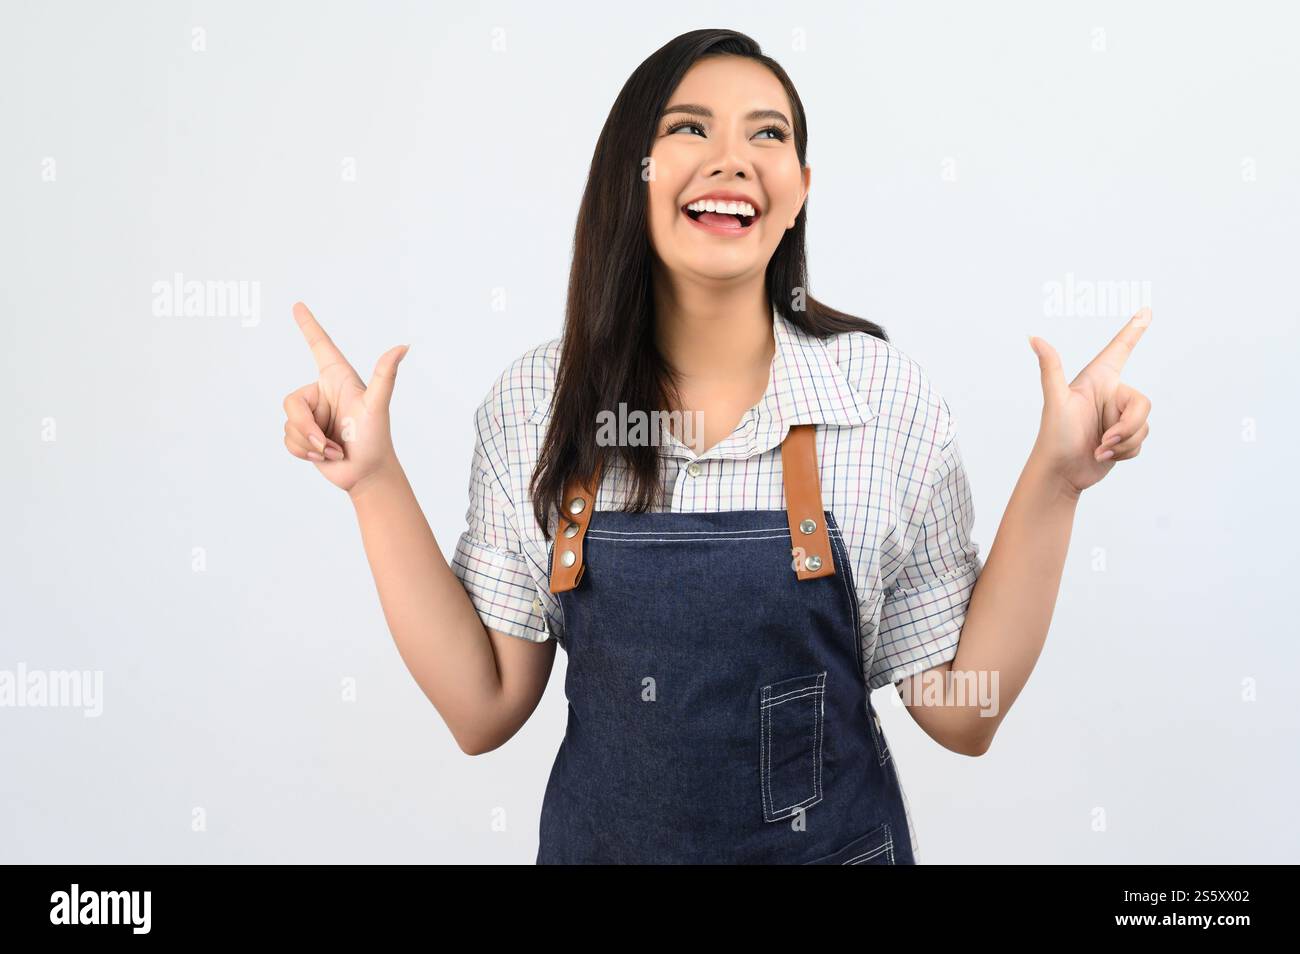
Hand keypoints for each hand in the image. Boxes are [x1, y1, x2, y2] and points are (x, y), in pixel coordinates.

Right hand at [281, 301, 408, 493]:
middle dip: (307, 428)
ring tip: (334, 449)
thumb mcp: (378, 405)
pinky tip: (325, 456)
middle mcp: (323, 393)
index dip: (308, 326)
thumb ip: (385, 375)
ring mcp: (313, 414)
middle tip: (328, 442)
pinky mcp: (305, 434)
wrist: (368, 473)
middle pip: (291, 403)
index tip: (298, 305)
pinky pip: (287, 439)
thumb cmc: (376, 438)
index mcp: (338, 379)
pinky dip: (303, 452)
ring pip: (288, 424)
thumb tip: (403, 347)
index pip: (320, 346)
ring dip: (309, 444)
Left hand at [1027, 307, 1152, 496]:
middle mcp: (1110, 395)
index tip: (1146, 311)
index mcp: (1097, 380)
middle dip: (1128, 428)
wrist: (1059, 472)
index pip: (1119, 350)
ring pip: (1143, 426)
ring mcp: (1116, 417)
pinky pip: (1140, 442)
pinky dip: (1124, 453)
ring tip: (1099, 449)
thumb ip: (1051, 368)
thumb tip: (1033, 337)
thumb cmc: (1054, 435)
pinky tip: (1102, 456)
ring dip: (1123, 443)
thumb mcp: (1055, 400)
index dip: (1133, 331)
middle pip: (1143, 405)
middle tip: (1104, 439)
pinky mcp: (1122, 438)